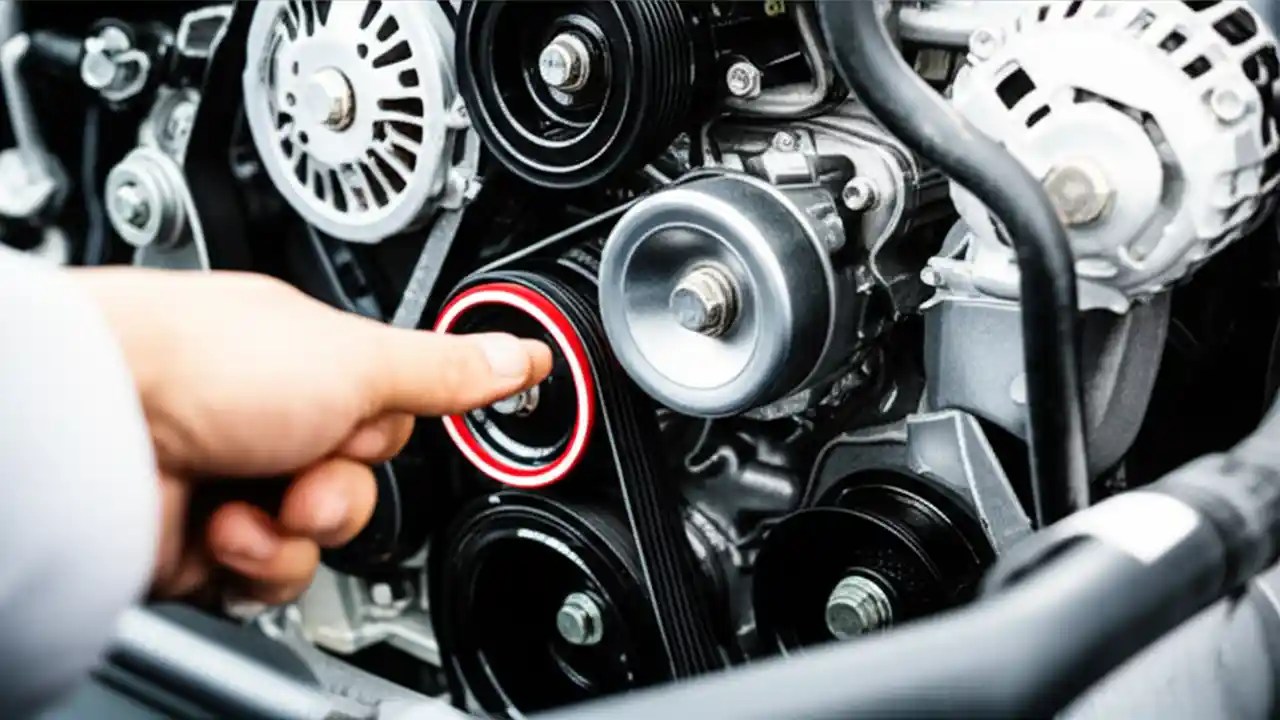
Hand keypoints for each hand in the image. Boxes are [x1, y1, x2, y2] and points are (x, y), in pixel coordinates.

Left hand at [74, 268, 551, 602]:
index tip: (372, 423)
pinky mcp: (202, 545)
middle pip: (359, 486)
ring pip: (318, 541)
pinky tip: (226, 527)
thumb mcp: (361, 362)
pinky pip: (269, 578)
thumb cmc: (208, 361)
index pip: (387, 417)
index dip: (387, 431)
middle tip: (308, 466)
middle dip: (343, 487)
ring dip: (300, 528)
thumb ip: (447, 371)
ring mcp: (233, 482)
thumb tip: (526, 355)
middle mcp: (267, 419)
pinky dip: (257, 560)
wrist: (100, 420)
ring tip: (260, 501)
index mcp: (305, 362)